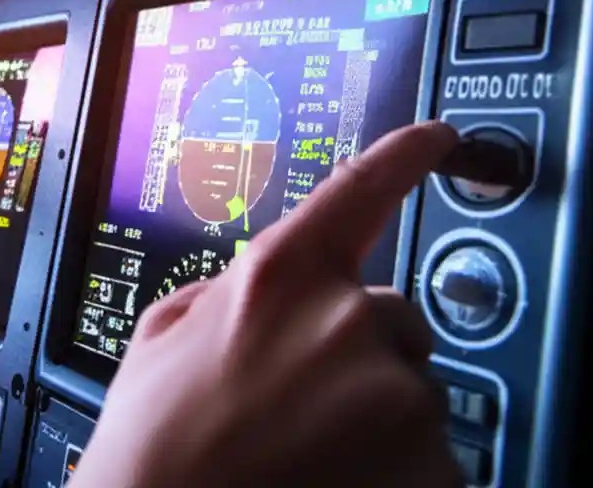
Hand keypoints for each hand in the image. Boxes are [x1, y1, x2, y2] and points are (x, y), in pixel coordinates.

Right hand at [71, 121, 462, 487]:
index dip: (406, 155)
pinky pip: (431, 455)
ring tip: (306, 454)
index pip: (358, 191)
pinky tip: (336, 482)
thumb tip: (249, 284)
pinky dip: (397, 471)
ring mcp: (393, 391)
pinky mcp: (431, 461)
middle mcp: (345, 319)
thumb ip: (223, 292)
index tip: (439, 138)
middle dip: (358, 353)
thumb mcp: (161, 339)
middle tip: (300, 406)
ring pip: (409, 390)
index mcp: (276, 277)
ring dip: (375, 418)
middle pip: (389, 318)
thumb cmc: (154, 448)